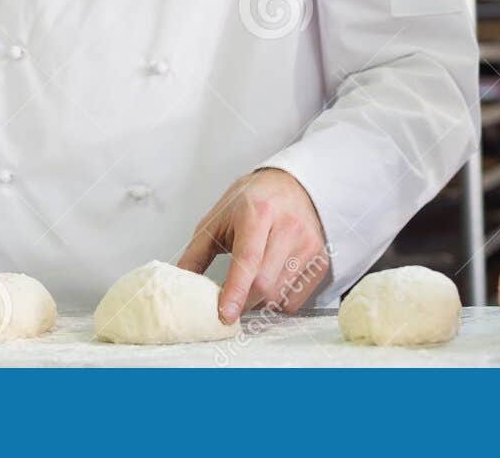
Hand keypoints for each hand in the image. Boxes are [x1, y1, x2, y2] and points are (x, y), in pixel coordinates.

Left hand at [177, 168, 329, 322]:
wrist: (293, 184)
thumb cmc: (252, 201)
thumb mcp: (218, 219)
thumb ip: (196, 253)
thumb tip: (178, 287)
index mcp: (258, 213)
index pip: (248, 259)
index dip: (235, 290)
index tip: (224, 315)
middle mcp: (288, 227)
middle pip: (264, 284)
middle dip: (242, 302)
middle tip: (228, 303)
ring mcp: (308, 244)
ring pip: (279, 295)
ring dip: (258, 302)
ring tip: (250, 284)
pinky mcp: (320, 260)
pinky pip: (295, 299)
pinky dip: (277, 301)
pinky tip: (271, 282)